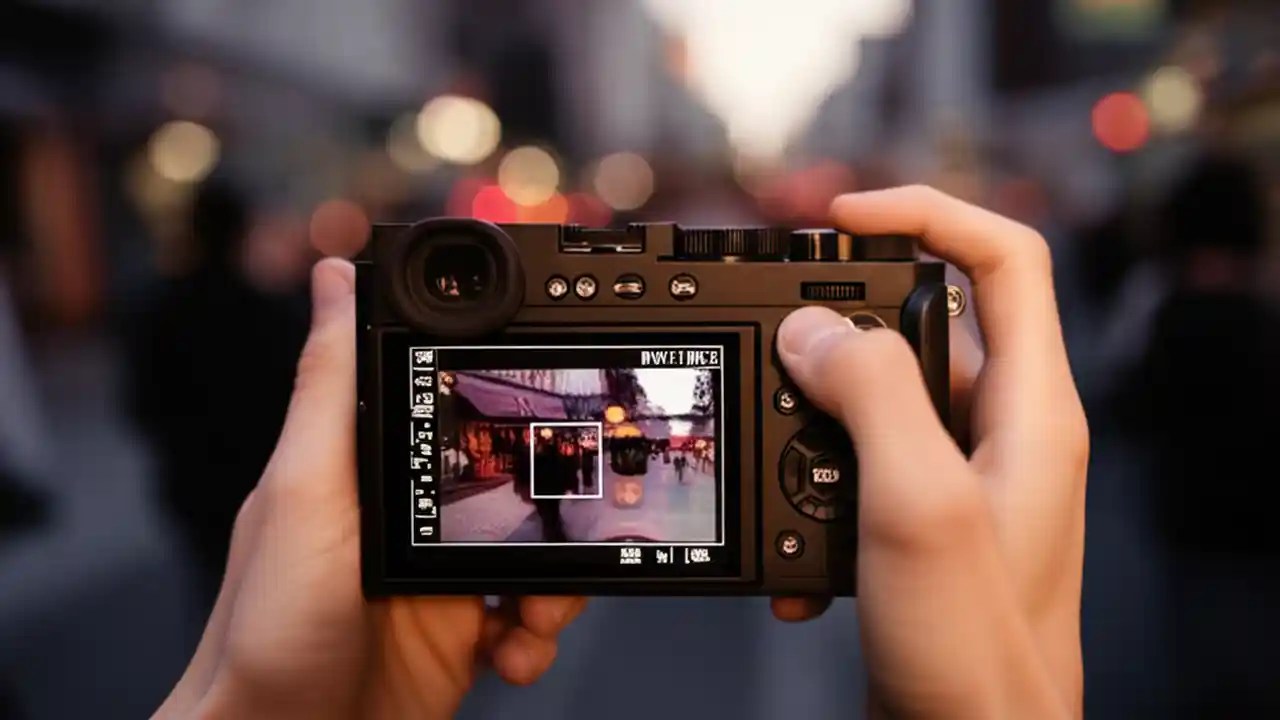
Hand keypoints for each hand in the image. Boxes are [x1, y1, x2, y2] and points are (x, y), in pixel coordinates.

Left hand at [154, 258, 586, 719]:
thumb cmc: (267, 632)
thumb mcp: (307, 492)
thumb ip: (330, 388)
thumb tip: (331, 276)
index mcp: (370, 470)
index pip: (454, 410)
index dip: (507, 409)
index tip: (551, 407)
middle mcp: (410, 519)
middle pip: (517, 486)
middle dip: (556, 511)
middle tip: (565, 530)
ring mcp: (438, 582)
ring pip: (538, 556)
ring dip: (559, 586)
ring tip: (538, 614)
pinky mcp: (460, 641)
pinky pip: (530, 623)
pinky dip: (540, 640)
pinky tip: (514, 653)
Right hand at [770, 186, 1087, 718]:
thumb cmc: (974, 653)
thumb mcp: (919, 504)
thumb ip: (872, 396)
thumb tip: (814, 330)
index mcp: (1032, 411)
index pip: (1005, 259)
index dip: (927, 215)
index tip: (844, 218)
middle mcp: (1003, 435)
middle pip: (926, 321)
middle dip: (843, 322)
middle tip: (778, 334)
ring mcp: (961, 479)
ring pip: (879, 397)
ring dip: (814, 417)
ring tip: (772, 449)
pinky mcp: (918, 521)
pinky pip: (856, 467)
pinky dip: (810, 488)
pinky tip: (788, 551)